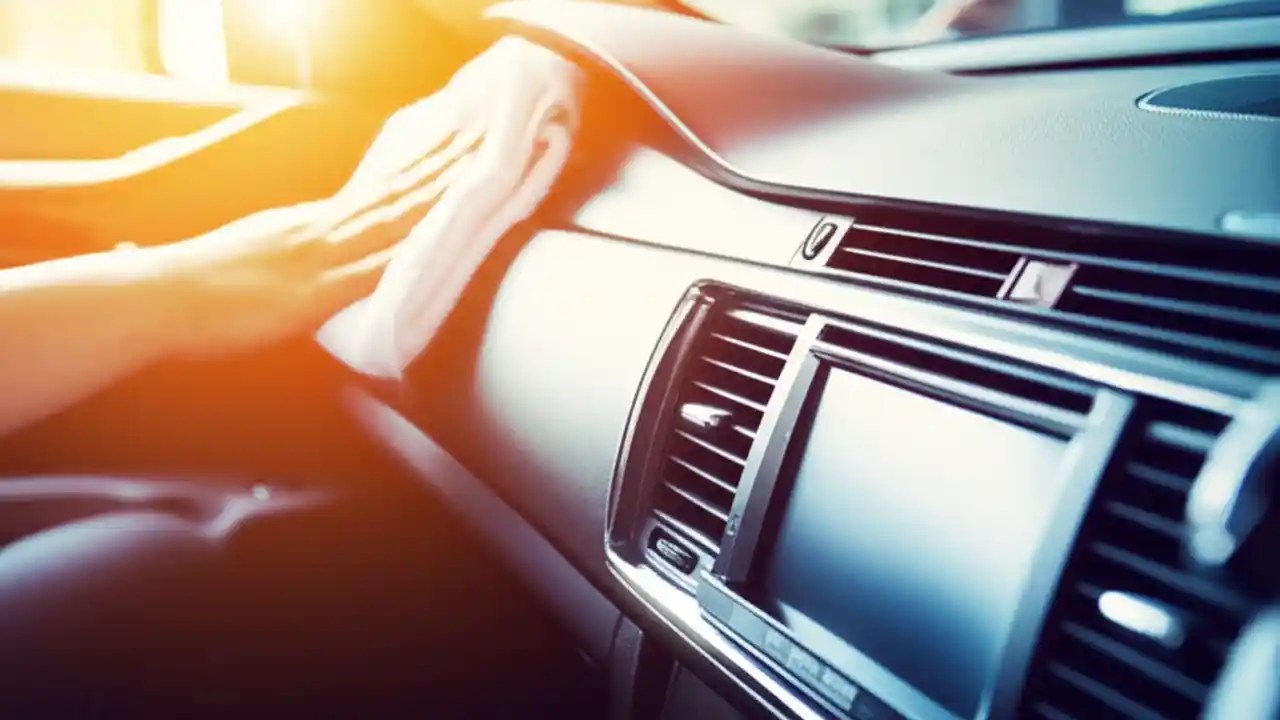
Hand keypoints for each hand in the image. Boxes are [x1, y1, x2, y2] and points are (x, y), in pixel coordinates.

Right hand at [157, 119, 478, 359]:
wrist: (157, 298)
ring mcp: (318, 258)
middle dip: (443, 168)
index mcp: (308, 222)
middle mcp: (319, 229)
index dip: (420, 168)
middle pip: (395, 193)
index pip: (377, 188)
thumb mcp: (257, 255)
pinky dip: (406, 252)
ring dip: (438, 196)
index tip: (454, 148)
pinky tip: (438, 239)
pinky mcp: (312, 293)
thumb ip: (292, 251)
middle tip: (484, 140)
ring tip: (478, 171)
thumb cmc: (199, 288)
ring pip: (391, 221)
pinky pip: (369, 271)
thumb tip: (315, 255)